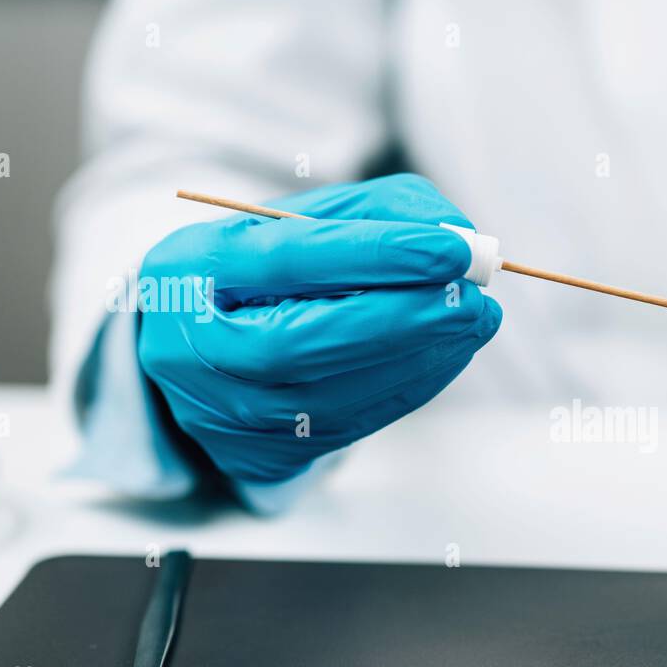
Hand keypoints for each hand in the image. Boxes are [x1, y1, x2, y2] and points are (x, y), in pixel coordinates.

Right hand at [137, 174, 500, 484]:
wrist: (191, 355)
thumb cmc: (246, 277)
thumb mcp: (283, 226)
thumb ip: (366, 214)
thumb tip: (450, 228)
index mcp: (190, 272)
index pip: (289, 262)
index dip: (376, 254)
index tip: (451, 247)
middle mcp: (198, 351)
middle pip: (308, 342)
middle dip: (405, 317)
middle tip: (473, 294)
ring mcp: (231, 412)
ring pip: (340, 393)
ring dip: (424, 354)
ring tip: (476, 317)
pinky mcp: (270, 451)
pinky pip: (358, 422)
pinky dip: (415, 383)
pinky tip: (452, 350)